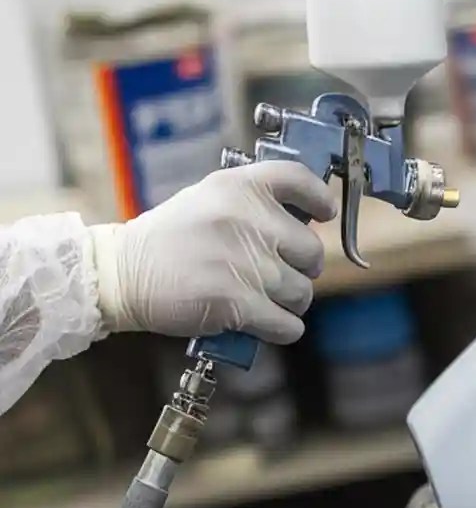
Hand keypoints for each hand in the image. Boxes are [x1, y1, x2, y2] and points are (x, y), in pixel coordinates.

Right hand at [90, 161, 337, 343]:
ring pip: (302, 292)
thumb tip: (306, 221)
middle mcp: (246, 220)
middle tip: (282, 273)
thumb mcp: (209, 199)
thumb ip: (254, 203)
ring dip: (290, 302)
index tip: (323, 214)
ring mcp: (245, 263)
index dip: (320, 199)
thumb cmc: (171, 239)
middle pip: (312, 251)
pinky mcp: (237, 303)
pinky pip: (288, 324)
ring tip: (266, 299)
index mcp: (238, 187)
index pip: (299, 179)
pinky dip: (282, 328)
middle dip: (302, 268)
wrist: (120, 274)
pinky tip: (266, 323)